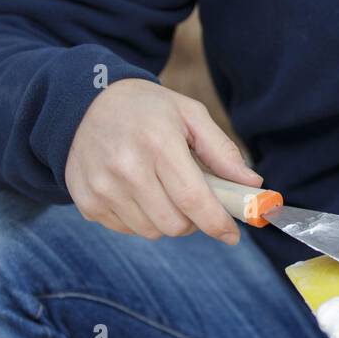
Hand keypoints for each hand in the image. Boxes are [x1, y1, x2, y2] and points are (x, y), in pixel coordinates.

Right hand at [64, 78, 263, 244]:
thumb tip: (252, 184)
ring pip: (151, 231)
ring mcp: (102, 188)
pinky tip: (138, 192)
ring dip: (166, 220)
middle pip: (174, 224)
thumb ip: (222, 151)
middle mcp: (126, 168)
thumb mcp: (190, 115)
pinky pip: (126, 229)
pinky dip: (140, 219)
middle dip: (193, 220)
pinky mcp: (87, 202)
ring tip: (162, 190)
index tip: (232, 234)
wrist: (86, 103)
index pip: (193, 199)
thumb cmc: (147, 109)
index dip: (217, 223)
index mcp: (158, 143)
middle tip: (194, 200)